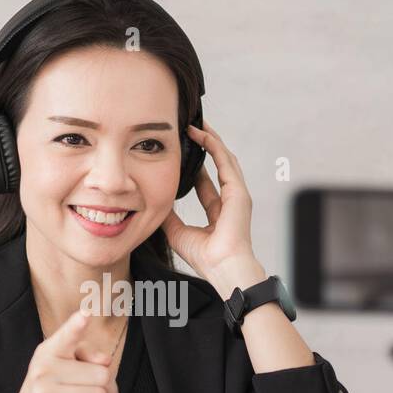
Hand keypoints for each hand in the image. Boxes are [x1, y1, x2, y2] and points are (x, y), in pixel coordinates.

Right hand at [0, 309, 118, 392]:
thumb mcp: (61, 368)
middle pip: (101, 375)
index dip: (76, 326)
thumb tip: (105, 361)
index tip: (85, 314)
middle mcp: (44, 370)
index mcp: (48, 352)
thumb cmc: (48, 392)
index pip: (67, 336)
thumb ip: (85, 357)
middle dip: (105, 388)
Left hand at [162, 119, 266, 297]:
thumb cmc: (206, 257)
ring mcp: (237, 194)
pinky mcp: (239, 191)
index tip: (184, 152)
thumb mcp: (178, 232)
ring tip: (196, 124)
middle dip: (205, 145)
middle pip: (218, 164)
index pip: (206, 182)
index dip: (196, 166)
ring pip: (224, 158)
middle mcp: (230, 200)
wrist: (223, 268)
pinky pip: (226, 161)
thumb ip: (169, 216)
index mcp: (219, 211)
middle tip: (190, 129)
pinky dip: (214, 146)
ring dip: (210, 139)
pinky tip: (202, 134)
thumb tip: (153, 201)